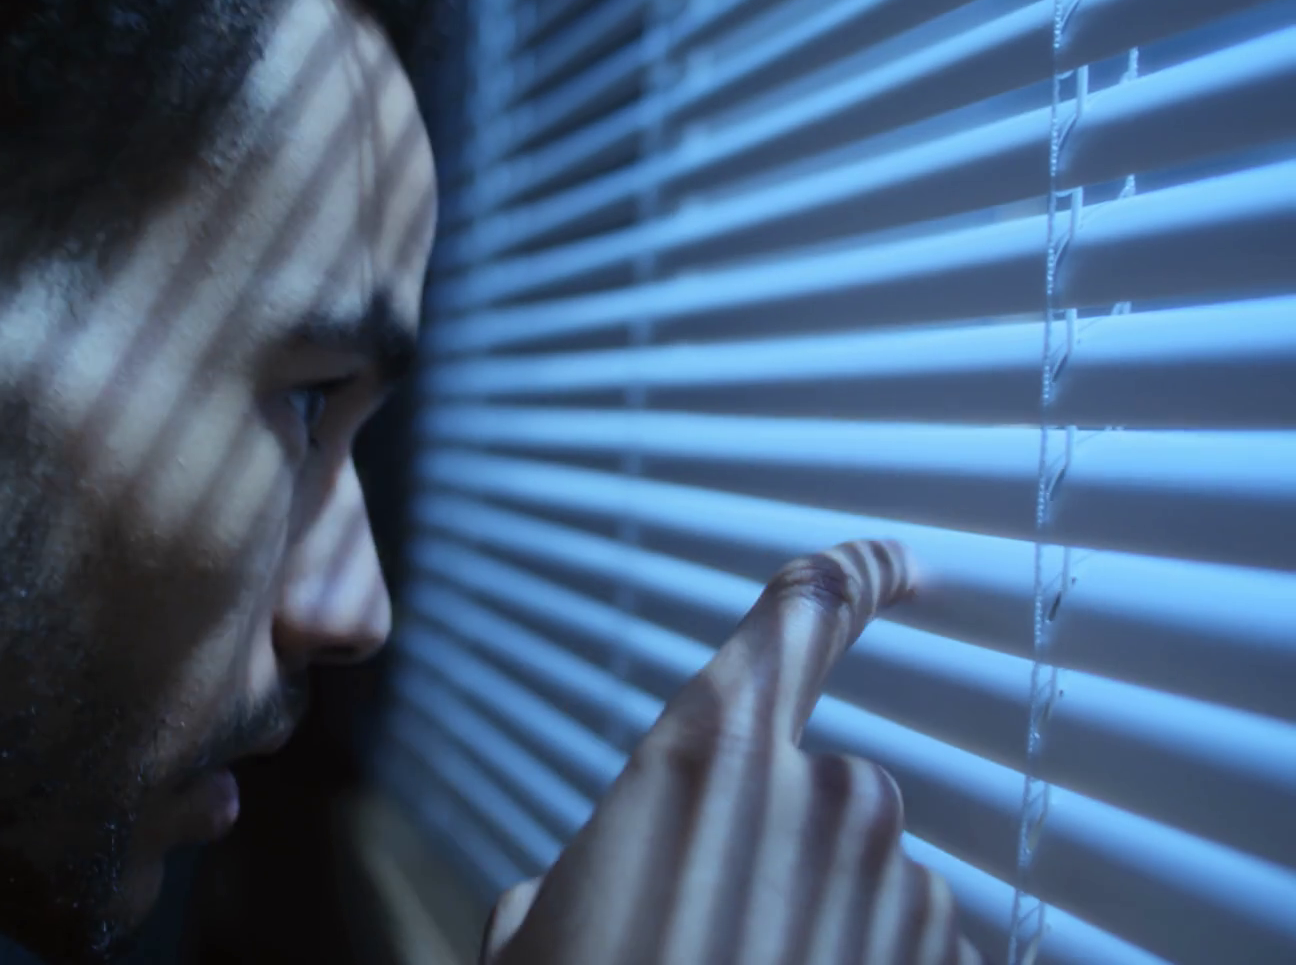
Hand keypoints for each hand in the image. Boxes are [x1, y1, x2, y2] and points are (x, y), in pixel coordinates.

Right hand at [480, 541, 981, 964]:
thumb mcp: (533, 935)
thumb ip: (583, 866)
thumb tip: (594, 884)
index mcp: (709, 755)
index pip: (804, 612)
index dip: (859, 574)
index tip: (900, 562)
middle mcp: (825, 794)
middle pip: (816, 780)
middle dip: (777, 844)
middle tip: (707, 931)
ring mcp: (901, 883)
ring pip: (865, 873)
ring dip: (821, 920)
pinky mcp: (952, 960)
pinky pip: (910, 943)